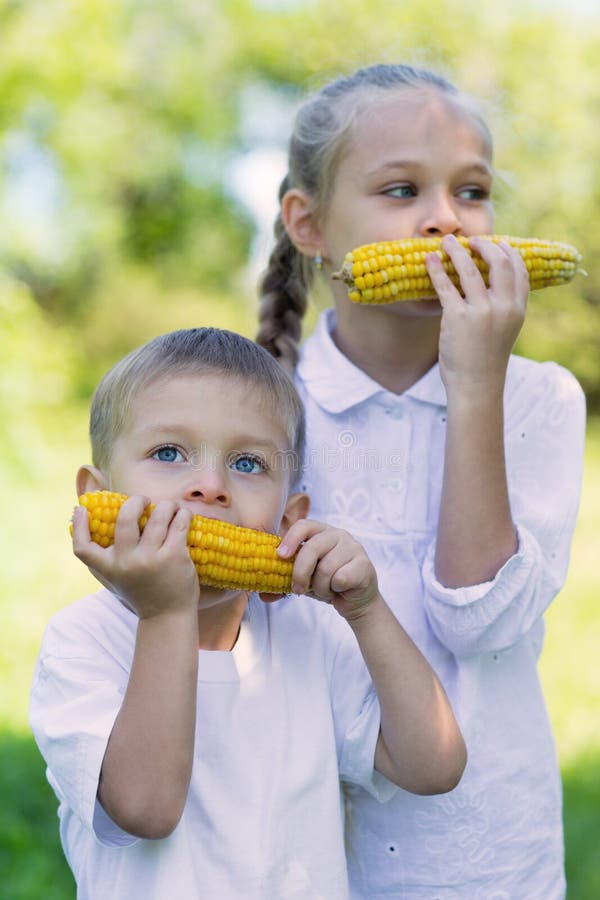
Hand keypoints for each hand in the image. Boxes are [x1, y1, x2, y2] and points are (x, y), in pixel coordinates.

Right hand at [72, 495, 199, 617]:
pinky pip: (178, 523)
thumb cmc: (141, 590)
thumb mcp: (117, 577)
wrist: (167, 615)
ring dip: (166, 505)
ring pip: (158, 515)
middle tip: (144, 500)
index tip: (80, 509)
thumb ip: (107, 556)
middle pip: (125, 518)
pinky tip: (182, 515)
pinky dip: (182, 514)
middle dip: (136, 501)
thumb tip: (92, 522)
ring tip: (169, 507)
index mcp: (109, 568)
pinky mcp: (174, 556)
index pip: (83, 547)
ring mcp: (151, 558)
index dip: (78, 526)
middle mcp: (127, 562)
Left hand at [276, 520, 379, 619]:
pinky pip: (340, 578)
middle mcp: (339, 534)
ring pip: (326, 567)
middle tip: (297, 589)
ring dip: (320, 587)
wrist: (355, 602)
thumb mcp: (303, 581)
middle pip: (313, 548)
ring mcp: (354, 547)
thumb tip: (263, 594)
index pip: (304, 525)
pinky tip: (340, 590)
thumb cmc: (327, 585)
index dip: (291, 539)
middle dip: (300, 572)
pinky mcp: (364, 564)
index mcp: (322, 532)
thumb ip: (283, 583)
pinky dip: (335, 590)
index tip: (281, 555)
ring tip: (326, 590)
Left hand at [426, 234, 528, 397]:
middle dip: (484, 245)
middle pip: (499, 262)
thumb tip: (491, 283)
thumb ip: (503, 307)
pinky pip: (445, 286)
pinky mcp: (458, 318)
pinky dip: (436, 269)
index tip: (496, 243)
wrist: (476, 385)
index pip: (519, 270)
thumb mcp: (505, 330)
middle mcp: (503, 307)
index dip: (508, 252)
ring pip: (469, 269)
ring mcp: (481, 312)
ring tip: (446, 242)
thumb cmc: (486, 359)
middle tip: (470, 240)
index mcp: (517, 309)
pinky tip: (430, 260)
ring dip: (456, 250)